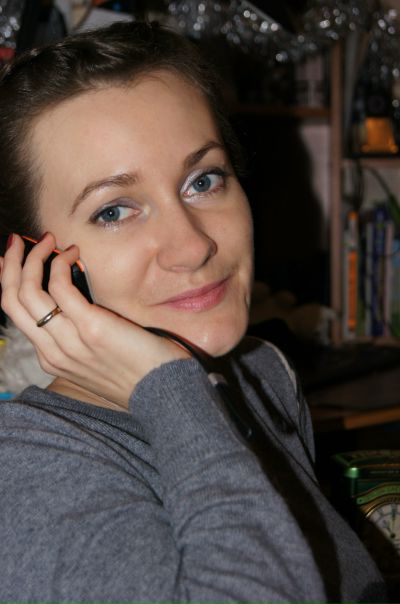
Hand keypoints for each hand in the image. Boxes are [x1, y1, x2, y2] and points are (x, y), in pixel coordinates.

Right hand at [0, 233, 188, 408]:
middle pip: (11, 300)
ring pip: (28, 292)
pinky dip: (60, 263)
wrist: (164, 395)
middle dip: (10, 264)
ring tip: (50, 240)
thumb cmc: (141, 374)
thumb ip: (83, 338)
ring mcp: (70, 342)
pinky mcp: (92, 328)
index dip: (10, 281)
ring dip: (35, 257)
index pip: (16, 314)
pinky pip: (60, 288)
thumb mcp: (100, 360)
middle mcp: (53, 352)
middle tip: (18, 240)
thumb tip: (80, 304)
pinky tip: (72, 252)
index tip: (15, 259)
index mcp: (52, 359)